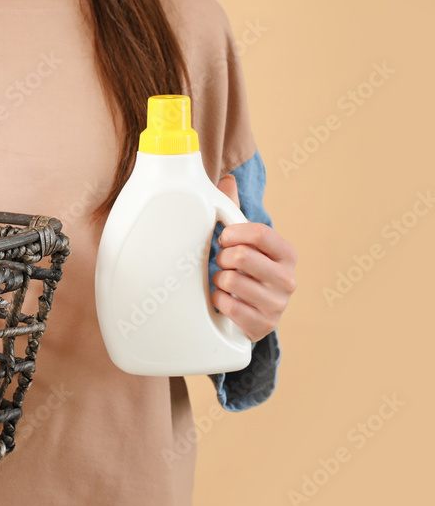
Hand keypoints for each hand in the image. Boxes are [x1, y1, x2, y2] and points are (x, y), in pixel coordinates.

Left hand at [211, 175, 297, 341]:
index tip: (223, 237)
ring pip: (230, 281)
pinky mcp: (263, 325)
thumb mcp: (243, 242)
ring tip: (224, 283)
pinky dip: (217, 301)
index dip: (233, 233)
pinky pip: (227, 305)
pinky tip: (224, 301)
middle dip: (222, 258)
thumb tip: (228, 180)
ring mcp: (278, 304)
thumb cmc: (246, 272)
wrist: (251, 316)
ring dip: (218, 281)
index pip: (259, 233)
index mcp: (287, 253)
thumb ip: (235, 212)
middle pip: (241, 256)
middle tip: (223, 263)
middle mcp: (288, 279)